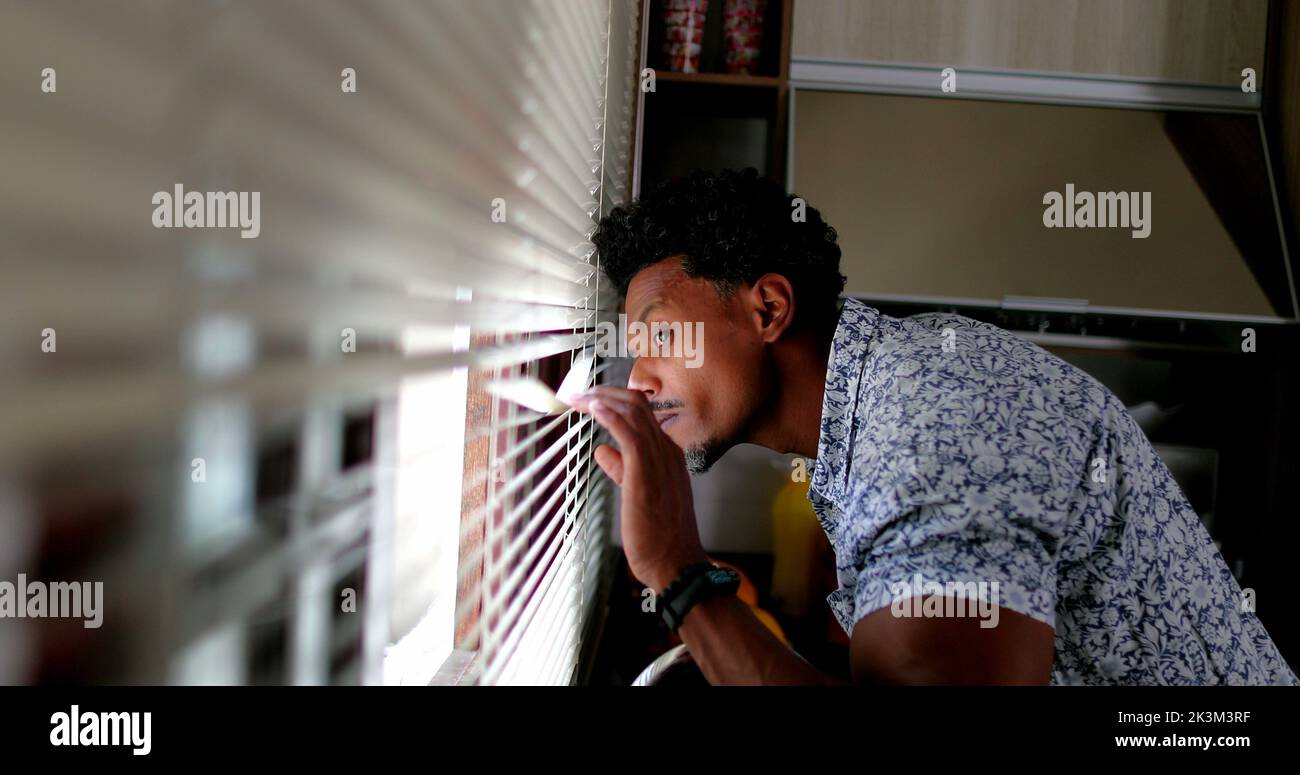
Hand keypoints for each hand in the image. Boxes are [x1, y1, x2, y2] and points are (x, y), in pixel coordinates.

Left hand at [567, 386, 708, 591]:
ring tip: (576, 398)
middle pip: (637, 404)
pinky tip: (593, 409)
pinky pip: (630, 433)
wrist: (676, 564)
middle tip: (576, 394)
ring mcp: (659, 460)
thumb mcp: (638, 495)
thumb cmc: (659, 537)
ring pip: (633, 412)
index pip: (642, 413)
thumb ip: (622, 470)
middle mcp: (667, 451)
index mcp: (668, 455)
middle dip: (602, 393)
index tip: (587, 401)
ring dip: (601, 399)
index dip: (612, 401)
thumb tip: (603, 451)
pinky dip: (610, 416)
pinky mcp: (646, 473)